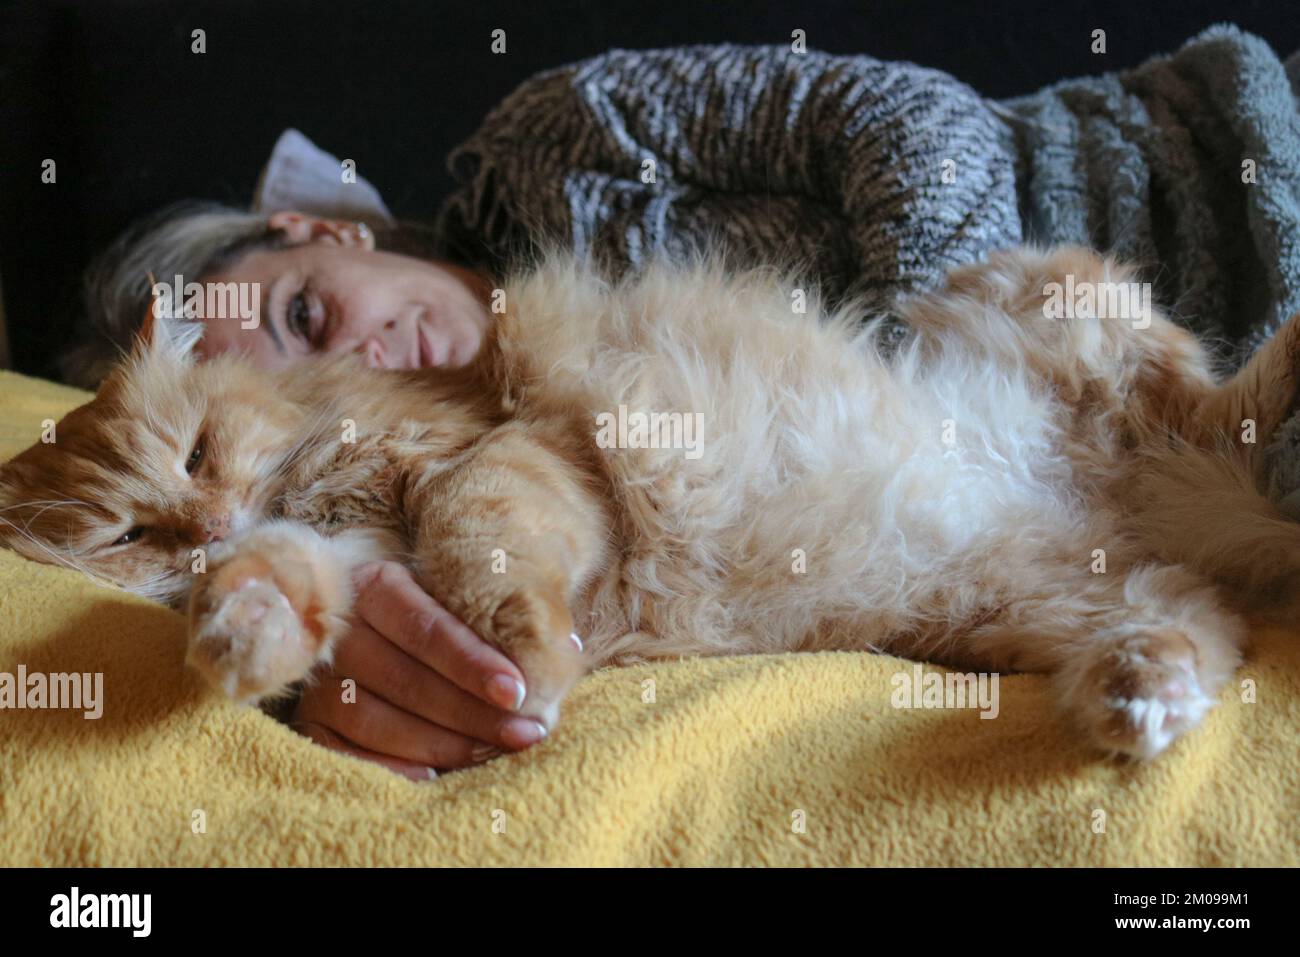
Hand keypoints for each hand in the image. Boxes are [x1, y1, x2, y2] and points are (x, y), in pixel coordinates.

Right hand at [290, 561, 550, 779]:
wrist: (376, 623)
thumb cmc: (441, 612)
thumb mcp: (468, 594)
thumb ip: (509, 613)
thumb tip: (564, 650)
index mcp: (376, 584)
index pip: (425, 626)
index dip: (471, 663)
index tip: (518, 690)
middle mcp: (338, 627)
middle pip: (403, 677)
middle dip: (471, 711)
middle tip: (525, 732)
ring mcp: (317, 676)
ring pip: (374, 717)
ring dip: (440, 742)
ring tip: (493, 752)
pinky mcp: (309, 718)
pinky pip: (344, 752)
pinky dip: (391, 766)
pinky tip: (435, 775)